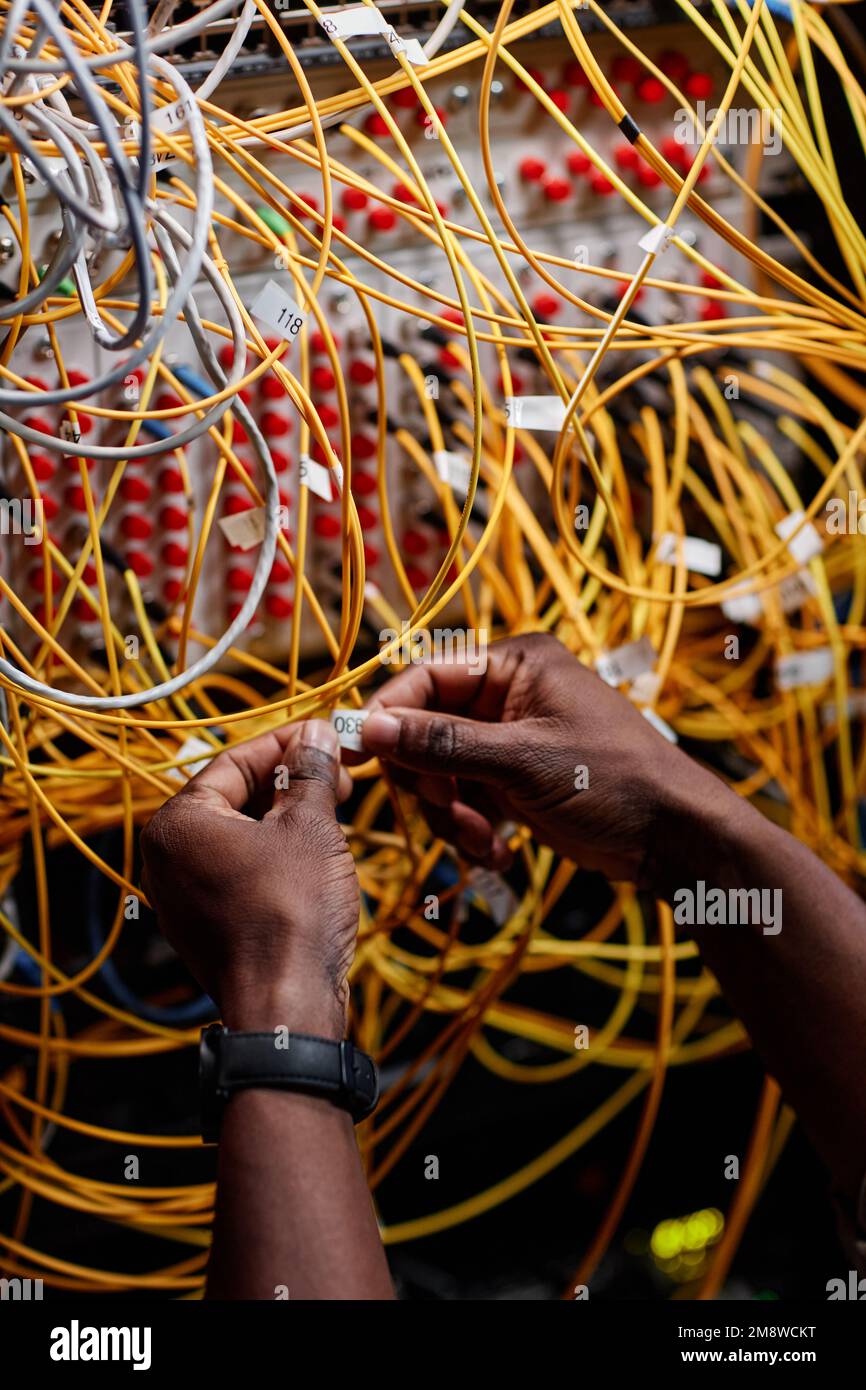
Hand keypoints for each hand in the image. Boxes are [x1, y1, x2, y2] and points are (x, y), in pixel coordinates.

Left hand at [141, 720, 357, 1037]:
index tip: (328, 735)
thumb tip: (317, 735)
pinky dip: (278, 856)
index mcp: (178, 823)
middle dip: (290, 782)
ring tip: (336, 809)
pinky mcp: (209, 929)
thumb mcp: (310, 826)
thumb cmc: (291, 912)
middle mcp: (169, 859)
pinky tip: (319, 854)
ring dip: (289, 818)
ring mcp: (185, 898)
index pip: (235, 761)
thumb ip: (310, 772)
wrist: (287, 1006)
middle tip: (340, 774)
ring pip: (242, 836)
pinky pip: (242, 874)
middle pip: (236, 797)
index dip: (288, 743)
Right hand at [360, 632, 725, 883]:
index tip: (362, 757)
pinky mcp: (512, 780)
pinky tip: (498, 851)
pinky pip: (464, 799)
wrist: (673, 837)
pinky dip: (471, 828)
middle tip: (447, 813)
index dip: (391, 716)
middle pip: (425, 729)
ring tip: (484, 841)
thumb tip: (371, 727)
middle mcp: (507, 694)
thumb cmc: (615, 780)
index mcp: (516, 663)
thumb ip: (444, 743)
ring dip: (452, 814)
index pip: (425, 676)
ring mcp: (508, 739)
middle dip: (430, 781)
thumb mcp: (524, 761)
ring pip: (439, 772)